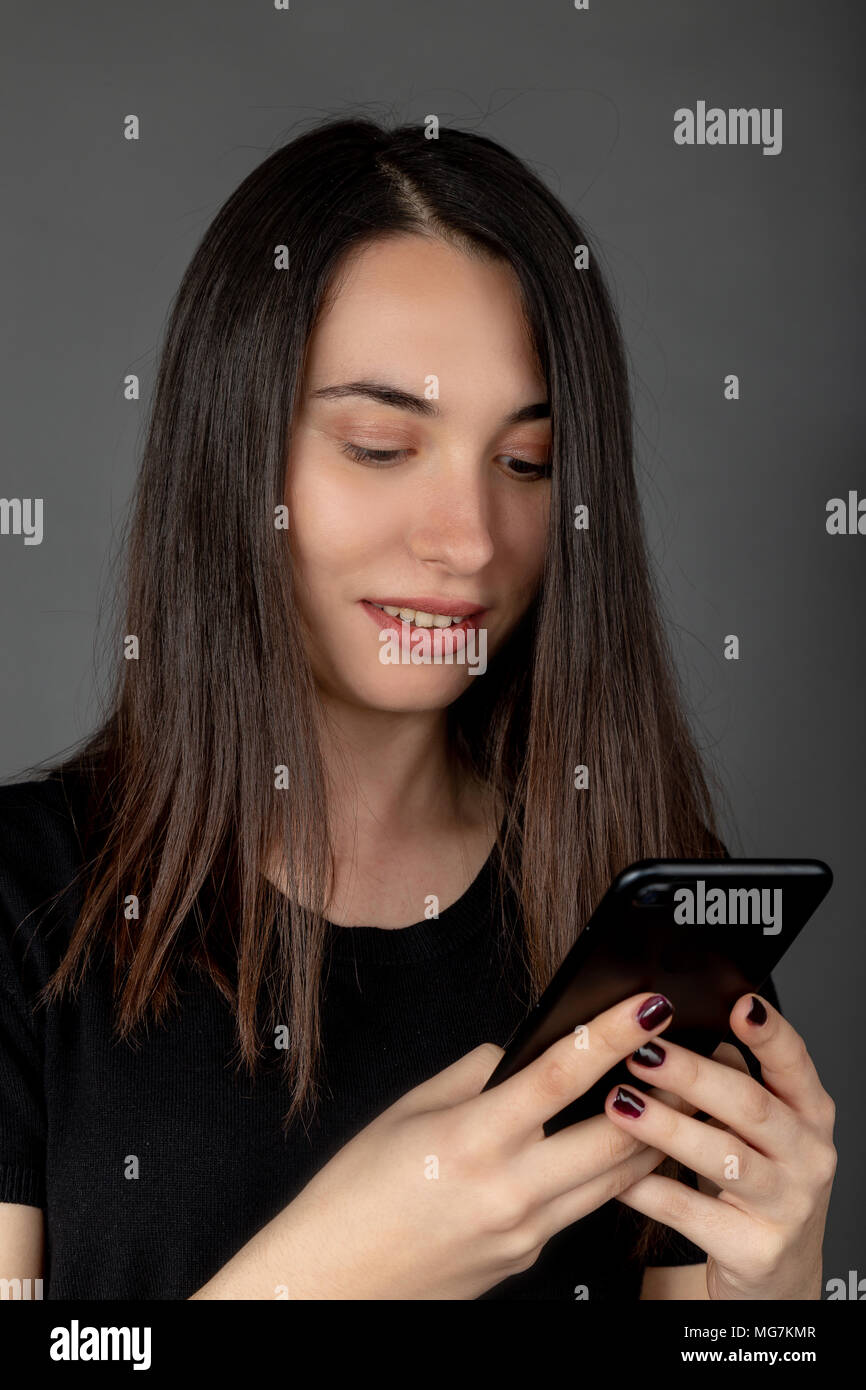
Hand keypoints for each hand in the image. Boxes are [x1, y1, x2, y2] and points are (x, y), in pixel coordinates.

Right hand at [209, 991, 680, 1298]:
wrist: (330, 1282)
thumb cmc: (354, 1197)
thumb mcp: (407, 1113)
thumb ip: (475, 1076)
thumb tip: (521, 1057)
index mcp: (473, 1139)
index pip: (561, 1075)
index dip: (612, 1034)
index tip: (647, 1006)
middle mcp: (509, 1190)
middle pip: (615, 1138)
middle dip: (658, 1095)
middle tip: (678, 1058)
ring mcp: (525, 1233)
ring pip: (613, 1181)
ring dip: (645, 1138)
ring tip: (662, 1100)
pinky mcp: (528, 1260)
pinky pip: (581, 1209)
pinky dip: (602, 1176)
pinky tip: (601, 1152)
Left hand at [607, 992, 836, 1299]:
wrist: (779, 1273)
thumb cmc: (759, 1181)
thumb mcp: (760, 1128)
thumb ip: (730, 1078)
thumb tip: (671, 1026)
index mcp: (810, 1113)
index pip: (795, 1063)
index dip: (770, 1033)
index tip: (740, 1004)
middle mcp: (809, 1156)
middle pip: (751, 1106)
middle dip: (693, 1075)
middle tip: (643, 1052)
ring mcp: (787, 1205)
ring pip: (723, 1158)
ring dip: (667, 1127)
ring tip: (620, 1103)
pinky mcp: (754, 1249)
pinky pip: (690, 1211)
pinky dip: (648, 1188)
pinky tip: (614, 1171)